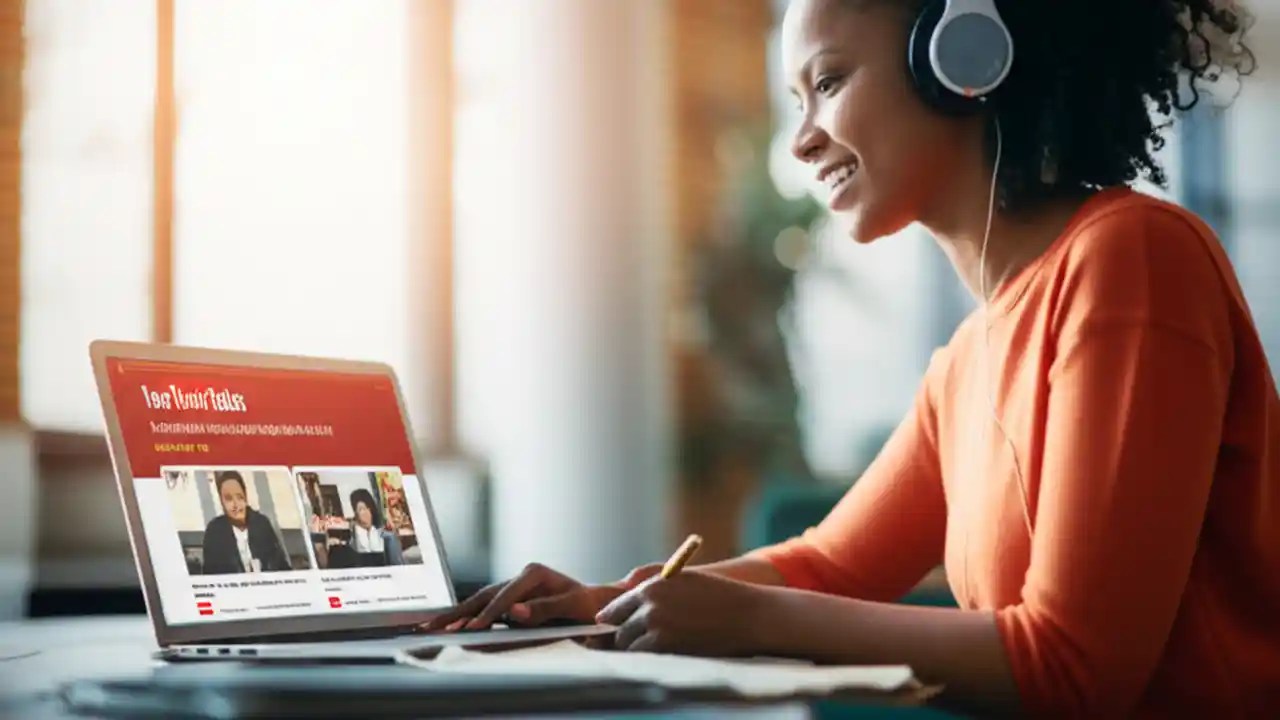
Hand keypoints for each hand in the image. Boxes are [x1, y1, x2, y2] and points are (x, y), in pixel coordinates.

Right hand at [420, 562, 663, 631]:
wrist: (596, 603)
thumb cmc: (588, 605)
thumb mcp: (572, 606)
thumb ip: (544, 609)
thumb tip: (513, 611)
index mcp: (534, 573)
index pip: (505, 596)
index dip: (488, 614)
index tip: (473, 629)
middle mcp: (521, 576)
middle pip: (485, 595)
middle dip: (460, 613)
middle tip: (436, 626)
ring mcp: (514, 586)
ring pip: (480, 600)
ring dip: (457, 615)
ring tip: (433, 626)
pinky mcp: (511, 598)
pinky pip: (485, 607)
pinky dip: (467, 617)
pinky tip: (451, 626)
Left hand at [595, 571, 771, 656]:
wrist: (747, 614)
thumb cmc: (721, 597)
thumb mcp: (684, 581)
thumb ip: (657, 589)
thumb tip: (630, 601)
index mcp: (652, 585)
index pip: (616, 608)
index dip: (612, 622)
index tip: (613, 631)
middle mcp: (648, 602)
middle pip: (619, 629)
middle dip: (624, 639)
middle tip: (634, 647)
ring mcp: (654, 623)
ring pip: (627, 645)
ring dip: (636, 650)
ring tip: (653, 652)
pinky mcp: (664, 643)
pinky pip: (642, 656)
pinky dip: (647, 659)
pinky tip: (661, 657)